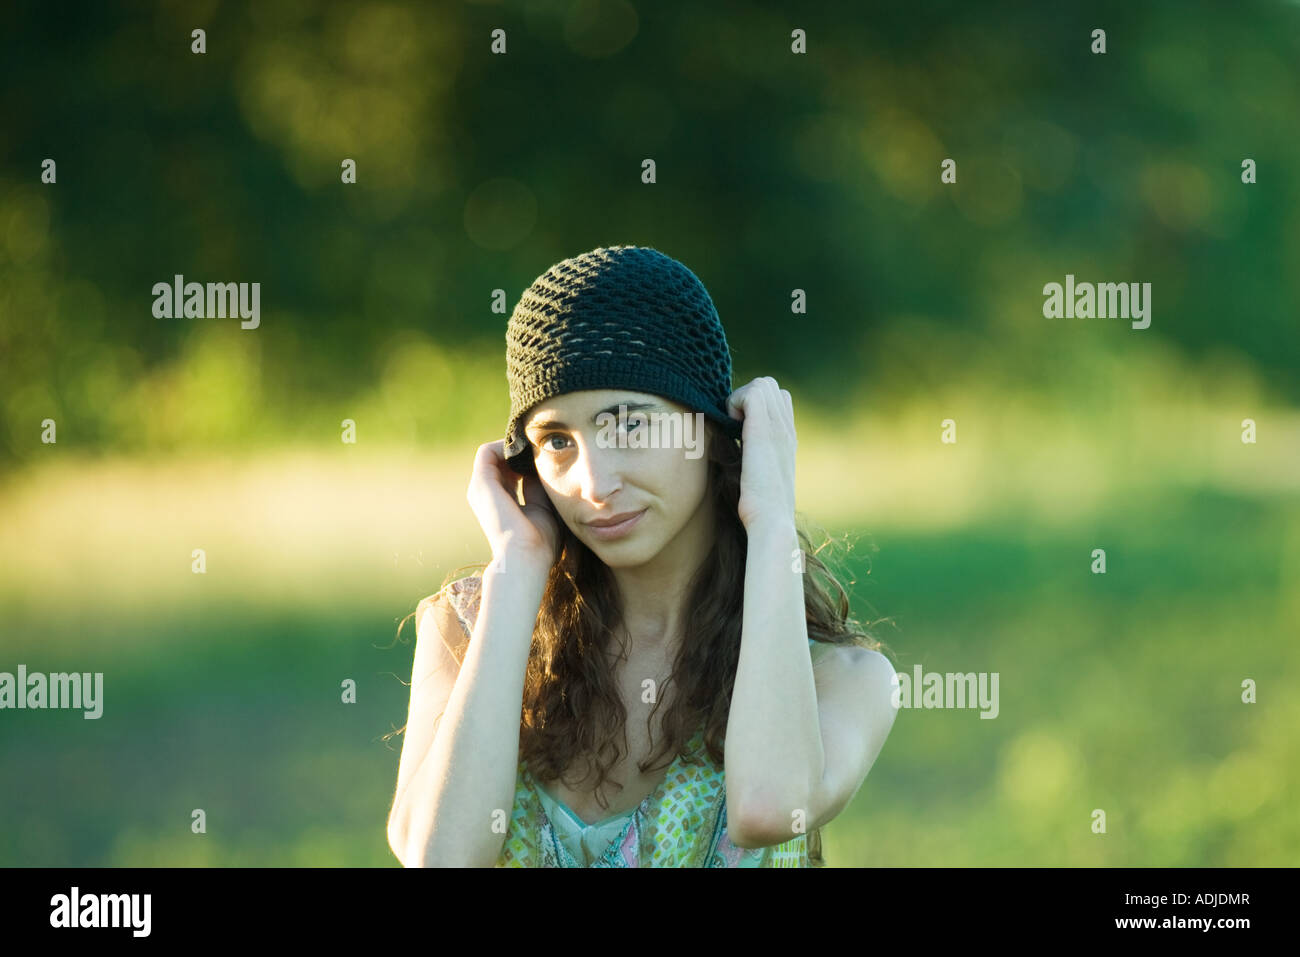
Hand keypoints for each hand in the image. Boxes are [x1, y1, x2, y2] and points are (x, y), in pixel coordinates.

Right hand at [466, 440, 559, 574]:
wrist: (526, 555)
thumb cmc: (539, 540)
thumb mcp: (542, 506)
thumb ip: (538, 486)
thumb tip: (542, 464)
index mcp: (502, 503)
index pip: (512, 473)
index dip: (529, 461)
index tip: (548, 455)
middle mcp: (488, 494)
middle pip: (502, 462)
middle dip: (523, 451)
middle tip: (543, 445)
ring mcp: (481, 488)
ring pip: (493, 454)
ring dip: (515, 446)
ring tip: (536, 444)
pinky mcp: (481, 482)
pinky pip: (487, 451)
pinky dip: (506, 445)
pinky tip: (527, 449)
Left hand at [724, 377, 796, 530]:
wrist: (771, 522)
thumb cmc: (760, 511)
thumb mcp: (760, 480)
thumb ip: (755, 461)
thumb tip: (739, 456)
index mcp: (788, 439)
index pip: (778, 399)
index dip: (755, 406)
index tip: (739, 429)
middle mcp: (787, 429)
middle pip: (771, 385)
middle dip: (746, 398)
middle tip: (734, 425)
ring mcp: (778, 428)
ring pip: (763, 384)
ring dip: (740, 399)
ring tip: (733, 426)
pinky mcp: (763, 430)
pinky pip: (752, 392)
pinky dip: (735, 403)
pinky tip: (731, 427)